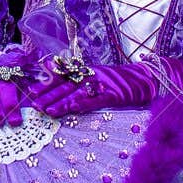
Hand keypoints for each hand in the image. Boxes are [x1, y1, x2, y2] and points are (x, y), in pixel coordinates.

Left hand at [32, 62, 164, 116]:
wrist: (150, 79)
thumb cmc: (126, 83)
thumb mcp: (102, 81)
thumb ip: (86, 85)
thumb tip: (67, 94)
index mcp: (88, 72)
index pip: (64, 77)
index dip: (47, 83)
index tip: (32, 90)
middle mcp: (92, 76)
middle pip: (65, 86)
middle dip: (48, 94)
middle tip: (32, 102)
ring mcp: (102, 84)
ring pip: (76, 93)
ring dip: (60, 102)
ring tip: (46, 110)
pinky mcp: (114, 94)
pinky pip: (95, 100)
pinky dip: (82, 104)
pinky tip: (71, 108)